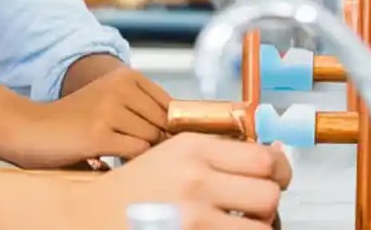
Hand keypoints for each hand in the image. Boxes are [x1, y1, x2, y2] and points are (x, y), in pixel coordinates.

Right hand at [4, 66, 170, 168]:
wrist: (32, 128)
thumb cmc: (75, 121)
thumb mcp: (110, 102)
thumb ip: (143, 110)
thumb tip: (180, 132)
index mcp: (125, 75)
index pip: (169, 104)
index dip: (167, 126)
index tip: (153, 135)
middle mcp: (119, 87)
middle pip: (163, 123)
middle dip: (155, 140)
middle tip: (129, 145)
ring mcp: (109, 110)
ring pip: (151, 138)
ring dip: (140, 150)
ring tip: (115, 148)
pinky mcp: (98, 134)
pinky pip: (135, 151)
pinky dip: (129, 159)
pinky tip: (109, 155)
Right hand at [69, 134, 291, 228]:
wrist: (89, 214)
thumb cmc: (131, 188)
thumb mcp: (171, 153)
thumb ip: (216, 153)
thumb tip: (273, 155)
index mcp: (193, 148)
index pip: (264, 158)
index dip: (281, 171)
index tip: (277, 177)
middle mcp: (195, 178)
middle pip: (269, 193)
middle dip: (268, 203)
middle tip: (257, 207)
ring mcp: (193, 215)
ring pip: (261, 228)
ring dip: (255, 228)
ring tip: (239, 224)